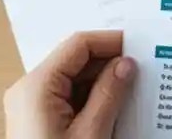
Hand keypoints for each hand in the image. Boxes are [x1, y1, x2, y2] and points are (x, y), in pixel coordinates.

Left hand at [4, 31, 136, 138]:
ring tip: (134, 94)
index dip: (111, 42)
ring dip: (104, 85)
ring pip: (74, 81)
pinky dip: (92, 101)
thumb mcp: (91, 134)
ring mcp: (31, 106)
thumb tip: (126, 65)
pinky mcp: (37, 122)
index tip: (139, 47)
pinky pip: (68, 99)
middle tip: (143, 73)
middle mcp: (29, 91)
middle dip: (110, 65)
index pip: (78, 45)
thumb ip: (110, 95)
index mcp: (36, 86)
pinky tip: (116, 110)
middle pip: (76, 61)